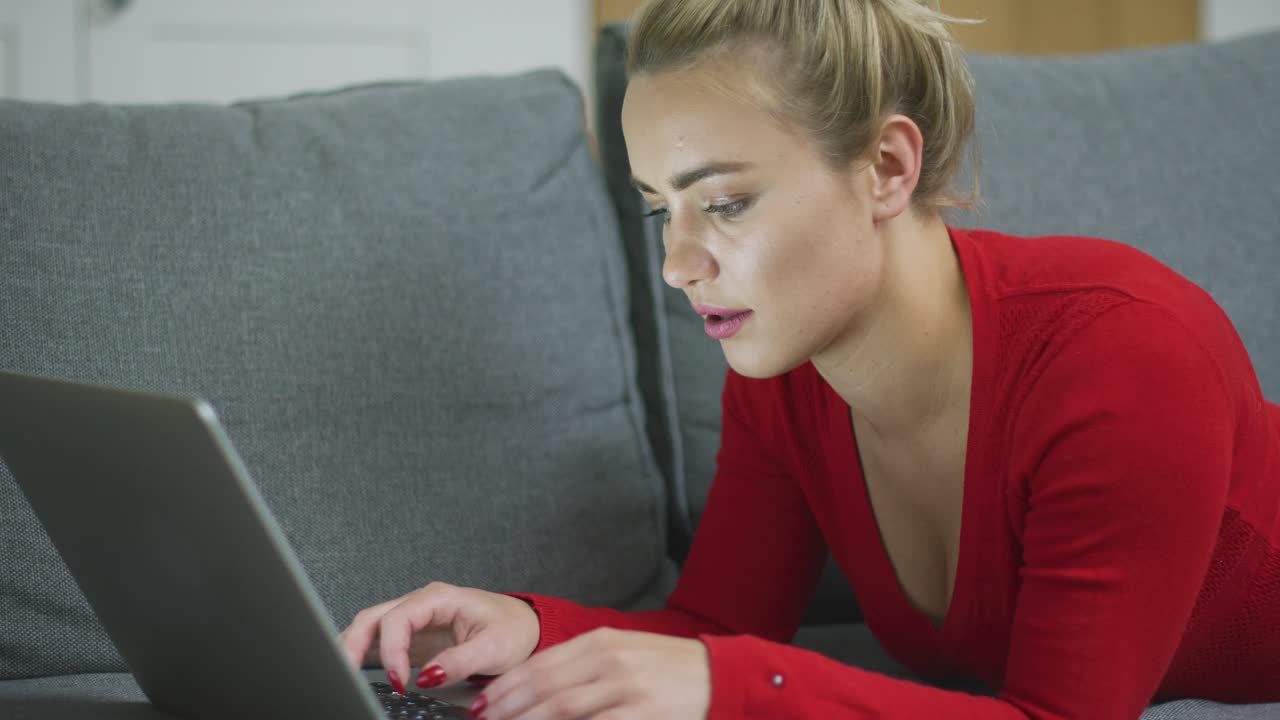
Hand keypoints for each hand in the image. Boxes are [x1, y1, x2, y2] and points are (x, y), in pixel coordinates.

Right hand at [338, 582, 540, 692]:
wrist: (523, 626)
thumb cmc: (512, 630)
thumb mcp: (494, 647)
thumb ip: (460, 661)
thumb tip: (427, 676)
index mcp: (440, 597)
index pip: (399, 618)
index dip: (392, 649)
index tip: (399, 679)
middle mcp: (422, 602)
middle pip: (373, 617)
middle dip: (354, 645)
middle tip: (348, 674)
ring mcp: (415, 617)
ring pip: (370, 626)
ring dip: (352, 647)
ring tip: (342, 673)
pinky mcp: (413, 635)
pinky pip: (379, 639)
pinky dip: (363, 653)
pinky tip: (354, 669)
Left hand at [471, 627, 710, 719]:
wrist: (721, 676)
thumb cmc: (671, 669)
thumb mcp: (626, 653)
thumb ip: (585, 666)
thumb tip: (541, 690)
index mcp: (601, 641)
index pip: (540, 664)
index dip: (506, 686)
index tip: (482, 703)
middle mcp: (608, 660)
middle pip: (542, 686)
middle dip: (506, 708)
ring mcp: (625, 687)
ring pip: (560, 708)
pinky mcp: (641, 713)